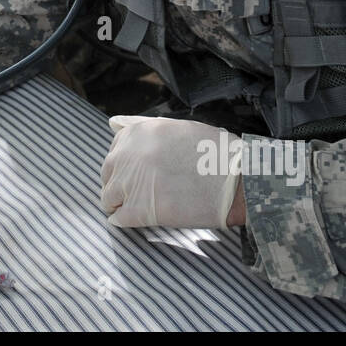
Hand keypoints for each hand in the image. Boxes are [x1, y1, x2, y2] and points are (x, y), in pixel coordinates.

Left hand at [100, 116, 240, 229]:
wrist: (237, 180)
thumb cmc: (213, 154)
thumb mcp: (175, 128)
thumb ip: (141, 126)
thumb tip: (112, 123)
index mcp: (136, 133)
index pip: (114, 153)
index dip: (127, 167)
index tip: (142, 175)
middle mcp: (128, 154)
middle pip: (108, 175)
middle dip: (121, 185)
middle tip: (145, 193)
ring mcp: (131, 182)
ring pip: (109, 198)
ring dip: (122, 204)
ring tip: (145, 207)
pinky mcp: (139, 209)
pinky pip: (118, 219)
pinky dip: (126, 221)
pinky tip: (144, 219)